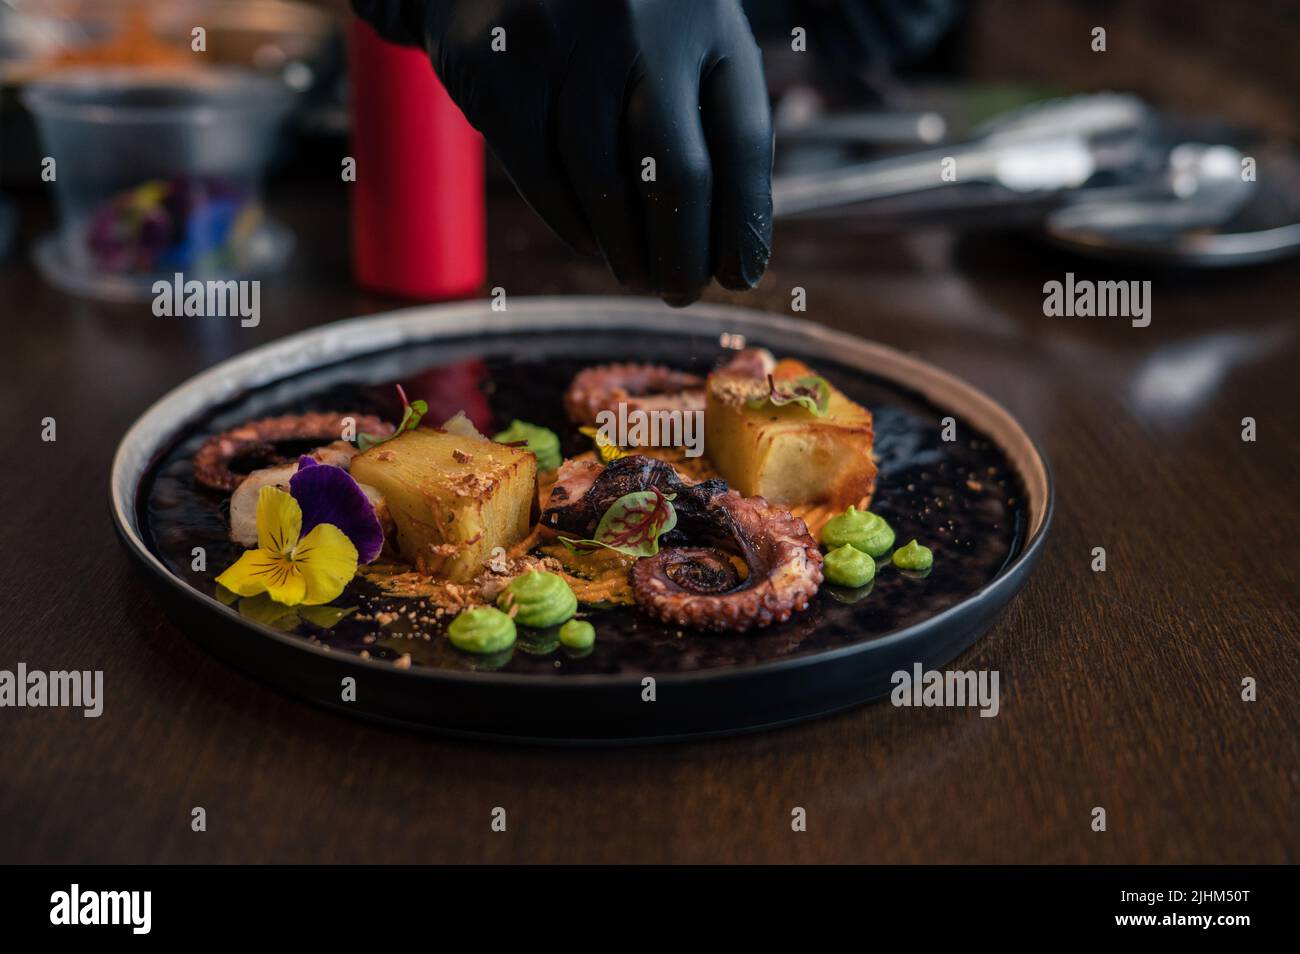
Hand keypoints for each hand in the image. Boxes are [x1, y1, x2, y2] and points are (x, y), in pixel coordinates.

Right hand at [376, 0, 774, 305]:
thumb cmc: (610, 15)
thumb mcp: (678, 31)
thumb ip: (707, 109)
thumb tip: (733, 237)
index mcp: (707, 18)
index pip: (742, 139)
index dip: (746, 221)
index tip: (742, 274)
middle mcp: (644, 24)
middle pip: (677, 172)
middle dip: (684, 252)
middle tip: (682, 291)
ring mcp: (569, 41)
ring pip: (604, 180)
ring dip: (626, 247)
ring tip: (637, 275)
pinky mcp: (502, 67)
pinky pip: (541, 171)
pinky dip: (569, 221)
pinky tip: (589, 242)